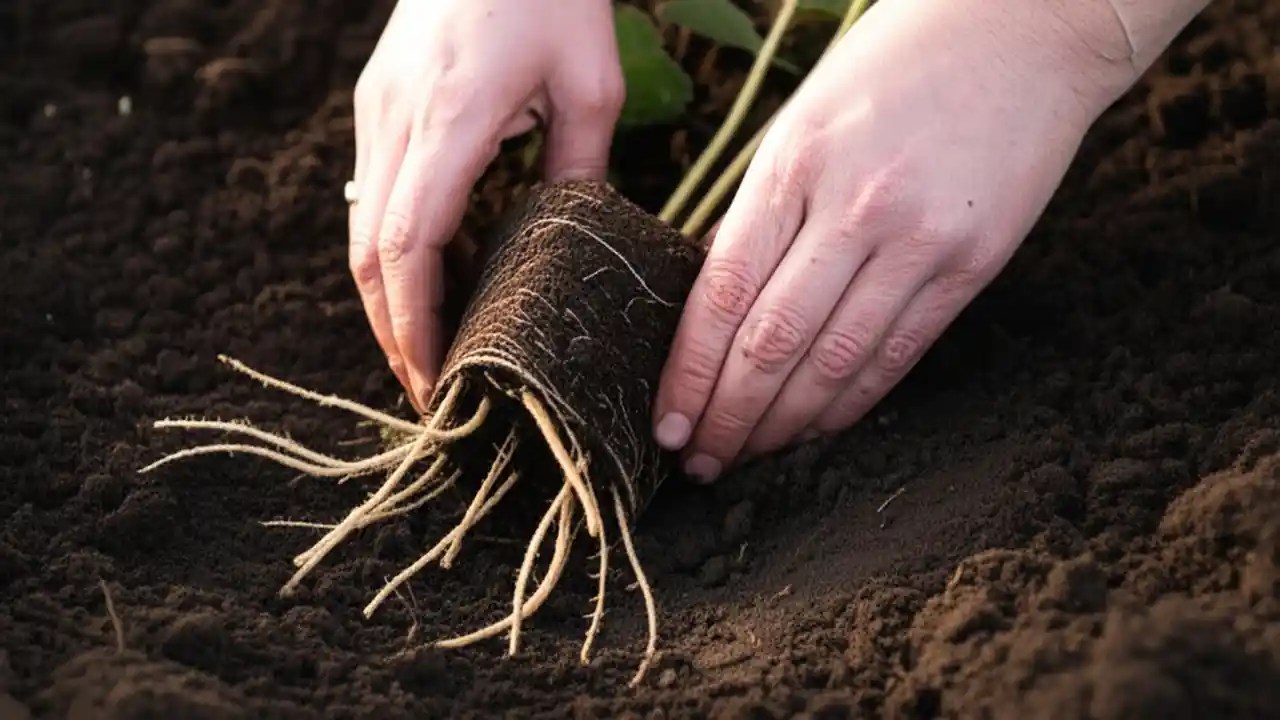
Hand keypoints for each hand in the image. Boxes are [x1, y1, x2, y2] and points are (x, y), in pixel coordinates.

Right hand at [348, 0, 623, 410]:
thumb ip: (579, 169)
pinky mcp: (378, 100)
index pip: (409, 247)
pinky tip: (435, 277)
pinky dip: (396, 249)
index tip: (435, 380)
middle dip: (393, 330)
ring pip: (363, 227)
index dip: (414, 324)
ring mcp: (376, 109)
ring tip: (432, 347)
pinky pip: (376, 192)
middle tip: (431, 389)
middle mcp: (395, 120)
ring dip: (389, 295)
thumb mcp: (590, 84)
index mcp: (449, 120)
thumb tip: (574, 237)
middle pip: (370, 252)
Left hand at [652, 0, 1137, 480]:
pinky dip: (850, 403)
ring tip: (746, 458)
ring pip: (834, 363)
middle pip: (772, 343)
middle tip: (696, 463)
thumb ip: (764, 211)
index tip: (665, 424)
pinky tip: (815, 431)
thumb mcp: (805, 120)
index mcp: (794, 163)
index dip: (689, 373)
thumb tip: (723, 304)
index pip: (724, 294)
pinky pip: (900, 355)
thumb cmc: (896, 66)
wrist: (1024, 29)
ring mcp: (919, 240)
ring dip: (783, 426)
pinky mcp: (973, 263)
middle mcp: (854, 207)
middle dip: (726, 416)